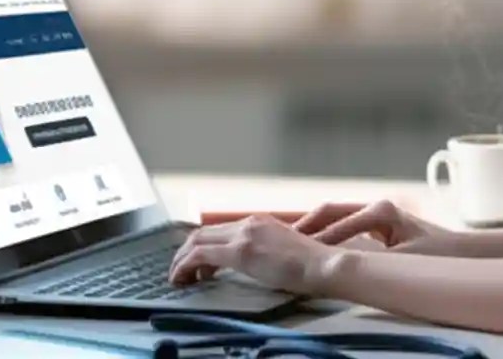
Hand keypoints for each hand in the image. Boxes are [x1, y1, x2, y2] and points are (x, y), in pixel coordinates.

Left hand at [168, 215, 339, 294]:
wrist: (322, 265)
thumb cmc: (310, 265)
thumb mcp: (282, 250)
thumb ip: (264, 250)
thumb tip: (252, 263)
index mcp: (259, 222)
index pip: (219, 230)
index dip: (202, 247)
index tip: (200, 268)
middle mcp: (248, 222)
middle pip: (203, 233)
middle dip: (186, 253)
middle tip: (182, 274)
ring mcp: (243, 234)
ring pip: (197, 240)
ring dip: (183, 260)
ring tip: (180, 279)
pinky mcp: (240, 251)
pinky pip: (200, 255)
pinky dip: (186, 266)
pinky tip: (184, 279)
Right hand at [293, 199, 459, 255]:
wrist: (459, 251)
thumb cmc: (437, 256)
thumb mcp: (404, 261)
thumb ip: (372, 261)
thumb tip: (340, 263)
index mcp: (381, 211)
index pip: (339, 224)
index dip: (318, 239)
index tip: (298, 251)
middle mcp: (376, 206)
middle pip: (330, 211)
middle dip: (305, 226)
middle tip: (281, 241)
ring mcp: (375, 212)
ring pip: (333, 215)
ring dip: (312, 228)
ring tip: (289, 243)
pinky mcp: (375, 222)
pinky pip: (342, 223)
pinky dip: (324, 232)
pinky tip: (311, 246)